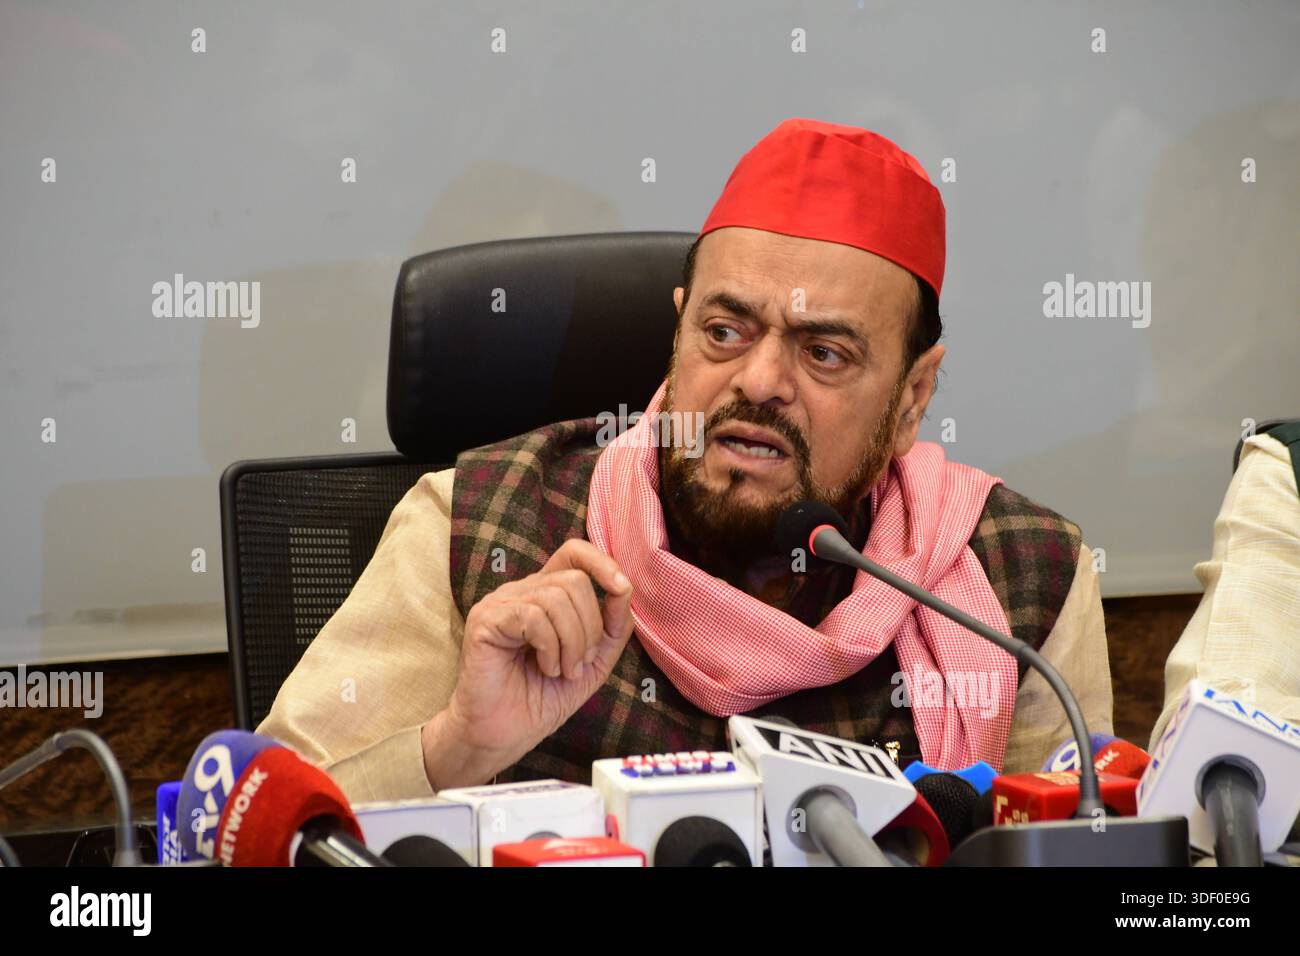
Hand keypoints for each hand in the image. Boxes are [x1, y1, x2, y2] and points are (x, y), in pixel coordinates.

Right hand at [421, 538, 634, 788]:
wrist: (504, 735)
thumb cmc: (542, 698)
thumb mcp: (592, 662)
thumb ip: (611, 628)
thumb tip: (624, 592)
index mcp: (546, 595)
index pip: (574, 551)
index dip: (602, 562)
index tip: (623, 589)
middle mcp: (522, 591)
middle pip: (575, 580)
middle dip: (590, 627)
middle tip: (579, 664)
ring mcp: (501, 602)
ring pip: (557, 597)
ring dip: (572, 643)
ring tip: (561, 671)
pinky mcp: (485, 620)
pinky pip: (533, 616)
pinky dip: (550, 648)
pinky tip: (544, 668)